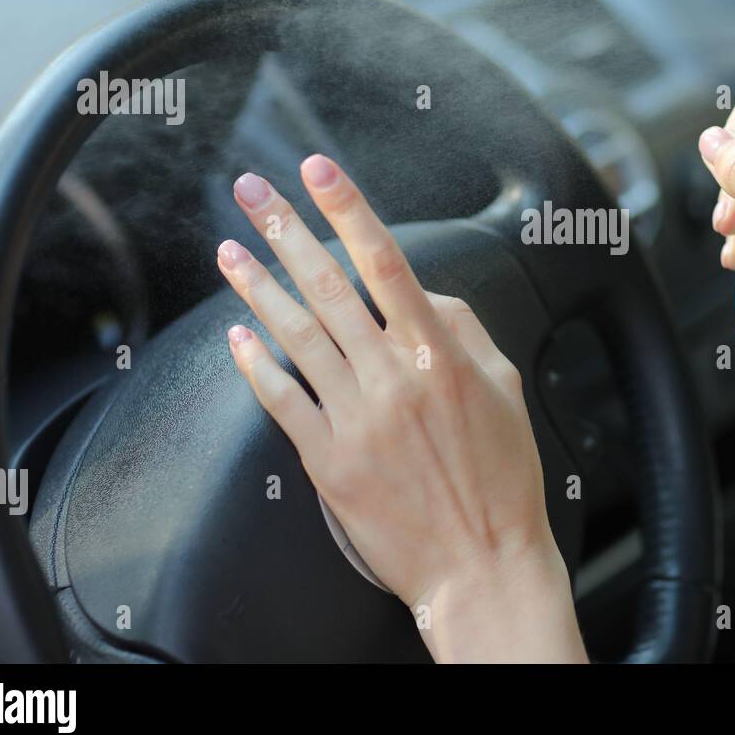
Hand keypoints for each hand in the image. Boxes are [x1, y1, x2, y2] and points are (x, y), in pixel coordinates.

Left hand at [216, 154, 585, 662]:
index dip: (349, 210)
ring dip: (257, 287)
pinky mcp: (328, 460)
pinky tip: (238, 337)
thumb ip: (465, 330)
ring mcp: (355, 419)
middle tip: (251, 189)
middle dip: (285, 230)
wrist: (481, 564)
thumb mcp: (505, 388)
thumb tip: (423, 291)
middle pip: (327, 287)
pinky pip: (281, 401)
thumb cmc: (501, 478)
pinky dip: (256, 365)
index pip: (385, 263)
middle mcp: (392, 378)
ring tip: (229, 251)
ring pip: (295, 336)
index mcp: (439, 355)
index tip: (320, 170)